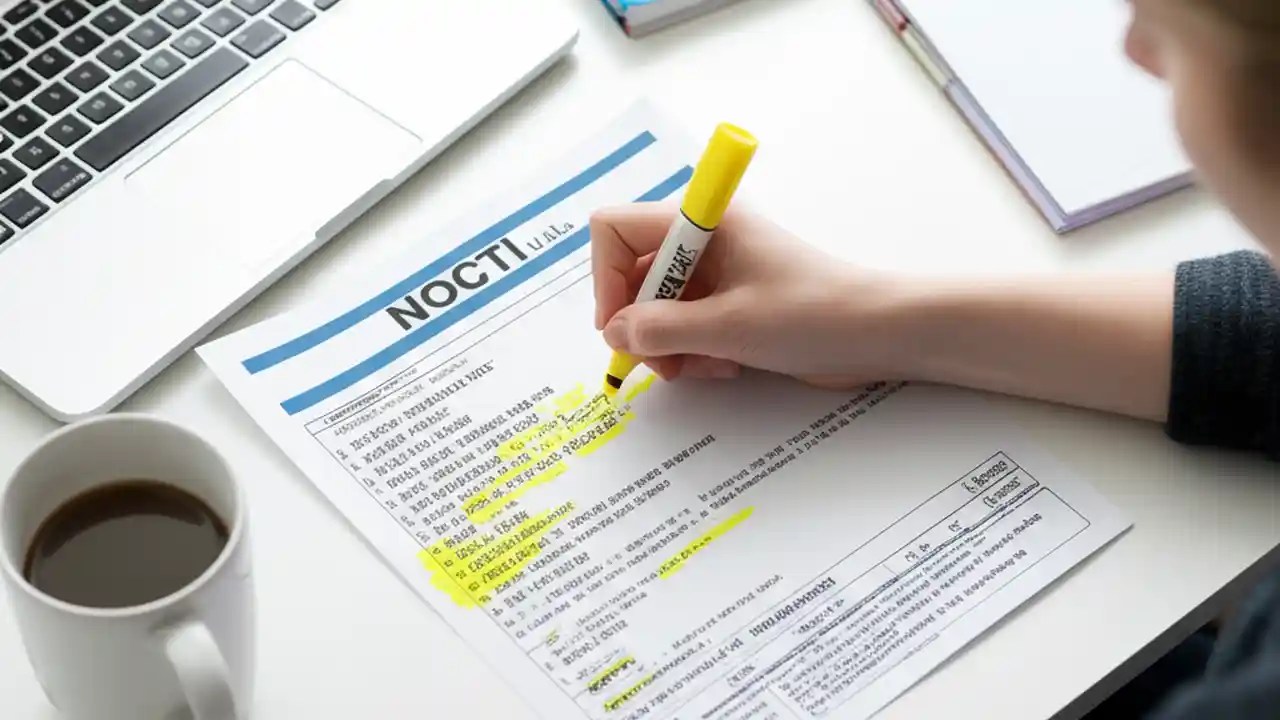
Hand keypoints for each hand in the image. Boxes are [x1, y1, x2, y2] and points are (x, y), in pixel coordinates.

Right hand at [590, 202, 902, 387]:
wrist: (879, 333)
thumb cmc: (813, 314)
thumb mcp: (727, 327)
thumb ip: (660, 330)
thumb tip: (615, 333)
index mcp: (703, 220)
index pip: (616, 229)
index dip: (606, 278)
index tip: (620, 325)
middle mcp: (704, 238)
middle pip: (633, 274)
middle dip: (640, 323)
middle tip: (661, 361)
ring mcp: (719, 271)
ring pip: (658, 306)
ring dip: (668, 344)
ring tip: (702, 366)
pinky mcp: (732, 301)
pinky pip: (687, 324)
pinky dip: (693, 350)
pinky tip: (723, 366)